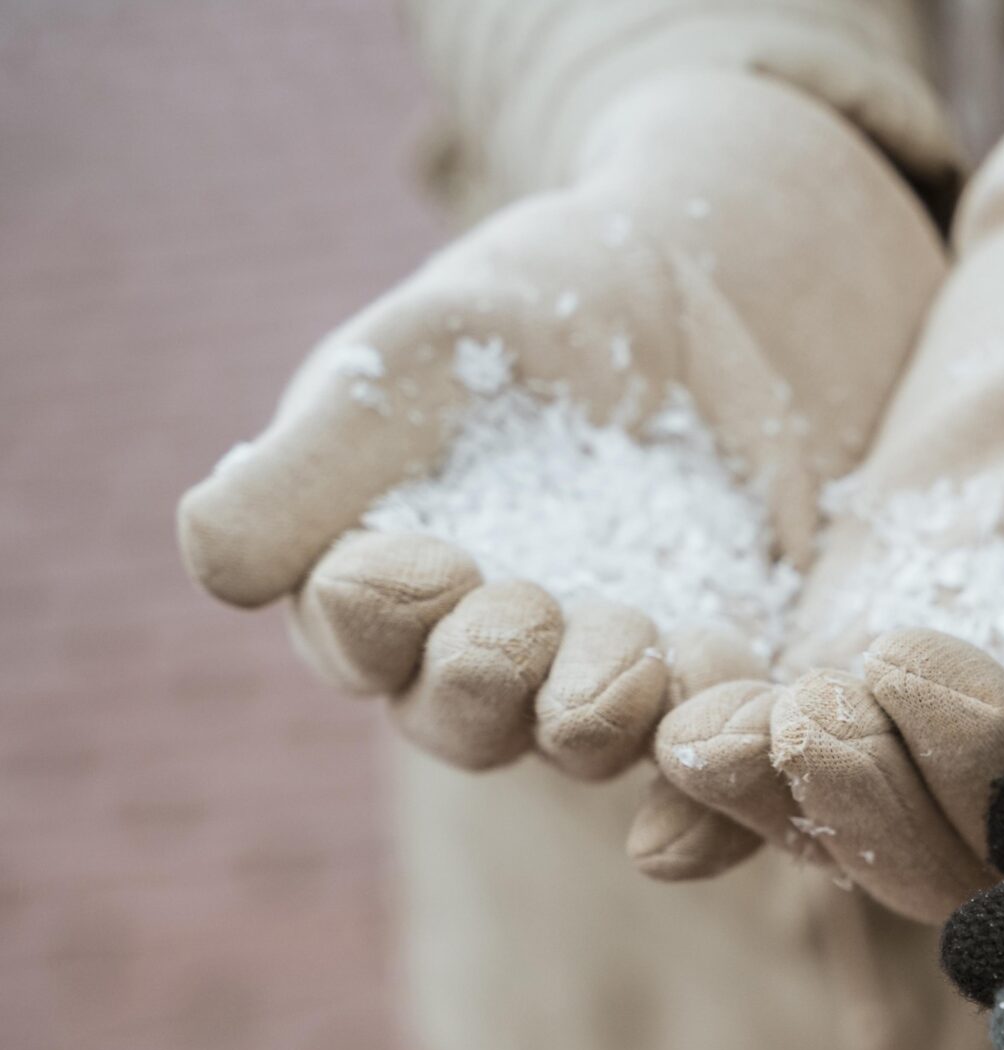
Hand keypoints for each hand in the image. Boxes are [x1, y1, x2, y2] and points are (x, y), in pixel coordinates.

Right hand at [177, 70, 941, 780]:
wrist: (728, 286)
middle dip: (486, 676)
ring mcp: (618, 684)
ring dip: (601, 709)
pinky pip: (719, 756)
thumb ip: (321, 453)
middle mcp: (494, 665)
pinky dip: (723, 759)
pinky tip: (738, 729)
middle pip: (463, 722)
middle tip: (524, 615)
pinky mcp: (731, 686)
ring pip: (588, 744)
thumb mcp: (429, 348)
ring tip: (634, 647)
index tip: (419, 562)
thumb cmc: (546, 305)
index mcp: (389, 588)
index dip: (378, 617)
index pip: (356, 638)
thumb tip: (215, 563)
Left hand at [631, 93, 1003, 916]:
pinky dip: (713, 782)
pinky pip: (765, 766)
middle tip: (814, 706)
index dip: (976, 779)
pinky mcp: (826, 682)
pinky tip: (664, 760)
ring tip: (705, 730)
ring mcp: (914, 740)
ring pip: (837, 829)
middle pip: (937, 862)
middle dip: (863, 802)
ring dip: (768, 795)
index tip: (910, 659)